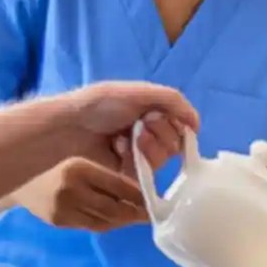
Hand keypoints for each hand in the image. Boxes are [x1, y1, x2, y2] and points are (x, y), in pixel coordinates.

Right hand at [14, 157, 148, 231]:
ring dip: (123, 221)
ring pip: (104, 221)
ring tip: (136, 217)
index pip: (119, 186)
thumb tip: (139, 191)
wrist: (18, 176)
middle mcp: (70, 190)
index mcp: (79, 168)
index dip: (139, 196)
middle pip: (113, 208)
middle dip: (135, 213)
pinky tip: (116, 220)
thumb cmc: (56, 163)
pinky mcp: (58, 221)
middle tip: (150, 214)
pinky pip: (90, 226)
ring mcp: (63, 209)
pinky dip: (107, 224)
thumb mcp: (81, 161)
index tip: (153, 199)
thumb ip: (106, 174)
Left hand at [56, 81, 198, 170]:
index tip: (153, 116)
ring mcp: (139, 154)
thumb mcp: (139, 92)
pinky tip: (117, 152)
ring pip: (162, 158)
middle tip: (137, 127)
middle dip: (158, 134)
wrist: (69, 127)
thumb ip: (173, 101)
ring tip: (123, 140)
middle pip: (174, 142)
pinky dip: (134, 161)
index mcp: (153, 111)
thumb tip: (197, 124)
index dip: (173, 122)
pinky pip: (147, 174)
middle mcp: (149, 132)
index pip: (182, 124)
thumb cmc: (101, 105)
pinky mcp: (128, 173)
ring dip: (145, 147)